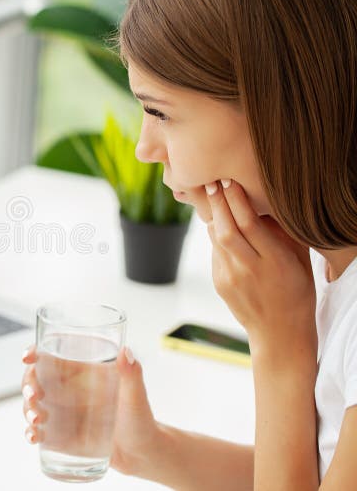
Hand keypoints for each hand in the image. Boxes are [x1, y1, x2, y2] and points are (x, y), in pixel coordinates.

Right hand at [21, 344, 161, 476]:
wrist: (143, 454)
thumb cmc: (141, 419)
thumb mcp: (136, 396)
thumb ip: (132, 374)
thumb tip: (126, 352)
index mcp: (81, 374)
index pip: (51, 357)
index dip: (35, 354)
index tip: (28, 357)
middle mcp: (68, 392)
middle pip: (35, 380)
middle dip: (27, 385)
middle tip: (34, 395)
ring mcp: (62, 414)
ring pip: (33, 405)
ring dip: (27, 409)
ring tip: (36, 419)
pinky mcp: (61, 436)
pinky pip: (39, 431)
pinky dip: (31, 432)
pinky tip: (34, 437)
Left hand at [205, 179, 315, 354]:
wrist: (279, 331)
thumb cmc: (296, 291)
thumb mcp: (299, 261)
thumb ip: (283, 234)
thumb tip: (264, 203)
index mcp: (275, 261)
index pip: (249, 224)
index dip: (236, 200)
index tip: (229, 181)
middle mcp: (249, 269)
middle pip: (226, 229)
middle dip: (218, 203)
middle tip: (212, 183)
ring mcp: (231, 278)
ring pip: (215, 239)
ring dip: (214, 217)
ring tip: (214, 199)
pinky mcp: (219, 283)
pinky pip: (214, 252)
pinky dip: (216, 237)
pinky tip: (221, 226)